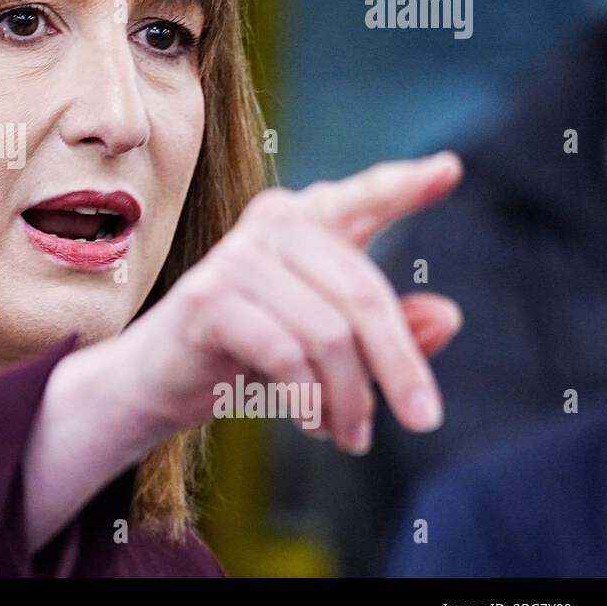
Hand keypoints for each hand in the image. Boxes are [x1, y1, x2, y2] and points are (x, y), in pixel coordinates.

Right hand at [121, 151, 463, 454]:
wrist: (157, 380)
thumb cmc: (246, 352)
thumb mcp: (326, 343)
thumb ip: (388, 329)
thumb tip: (448, 316)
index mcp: (304, 221)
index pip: (361, 198)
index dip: (404, 185)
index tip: (450, 169)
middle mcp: (272, 222)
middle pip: (363, 297)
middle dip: (399, 367)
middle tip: (423, 421)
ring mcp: (236, 256)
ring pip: (329, 335)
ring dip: (349, 399)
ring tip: (350, 435)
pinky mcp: (209, 298)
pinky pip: (286, 355)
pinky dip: (309, 399)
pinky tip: (311, 422)